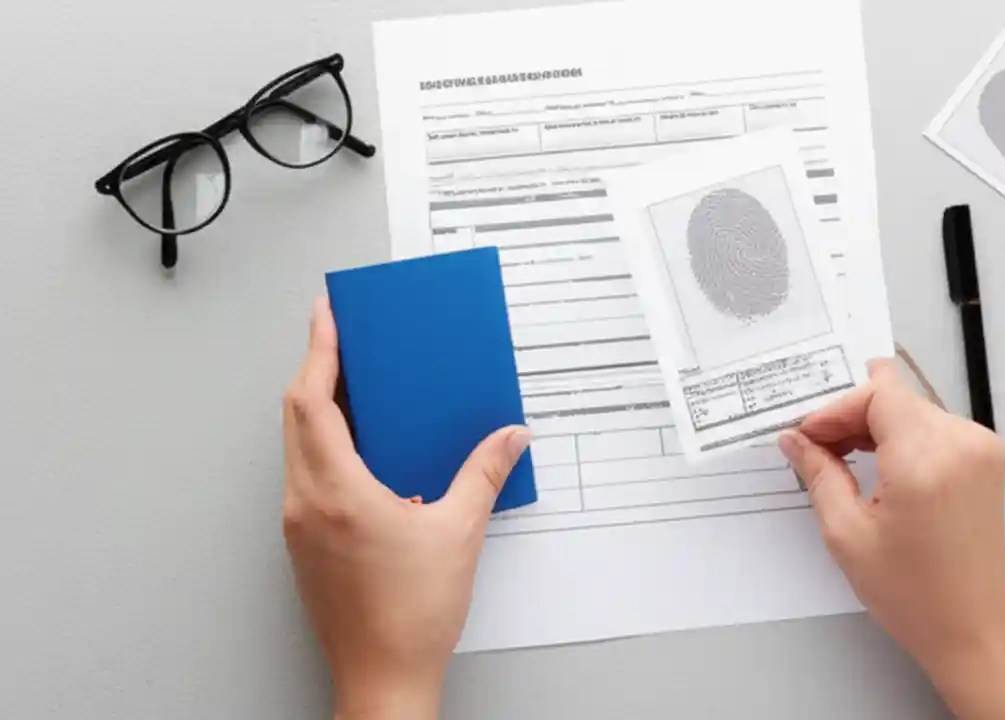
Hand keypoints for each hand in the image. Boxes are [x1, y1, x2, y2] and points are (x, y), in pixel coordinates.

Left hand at [283, 298, 531, 719]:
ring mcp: (298, 524)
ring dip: (318, 408)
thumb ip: (484, 474)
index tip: (327, 315)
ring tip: (351, 384)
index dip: (319, 351)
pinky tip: (360, 447)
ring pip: (296, 445)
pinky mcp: (304, 542)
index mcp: (337, 492)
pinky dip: (324, 445)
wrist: (383, 677)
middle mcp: (306, 503)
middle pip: (296, 415)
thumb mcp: (459, 533)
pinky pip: (305, 473)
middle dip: (317, 369)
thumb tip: (508, 437)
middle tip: (342, 338)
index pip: (313, 401)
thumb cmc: (411, 616)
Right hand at [780, 360, 1004, 719]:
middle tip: (817, 446)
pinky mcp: (987, 458)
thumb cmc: (909, 593)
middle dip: (851, 415)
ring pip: (913, 408)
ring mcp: (982, 448)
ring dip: (875, 424)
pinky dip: (902, 436)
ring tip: (844, 457)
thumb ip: (819, 473)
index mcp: (926, 460)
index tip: (809, 435)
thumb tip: (794, 438)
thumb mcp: (846, 533)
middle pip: (895, 397)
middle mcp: (962, 443)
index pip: (878, 392)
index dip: (836, 407)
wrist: (970, 628)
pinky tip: (879, 464)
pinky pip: (934, 426)